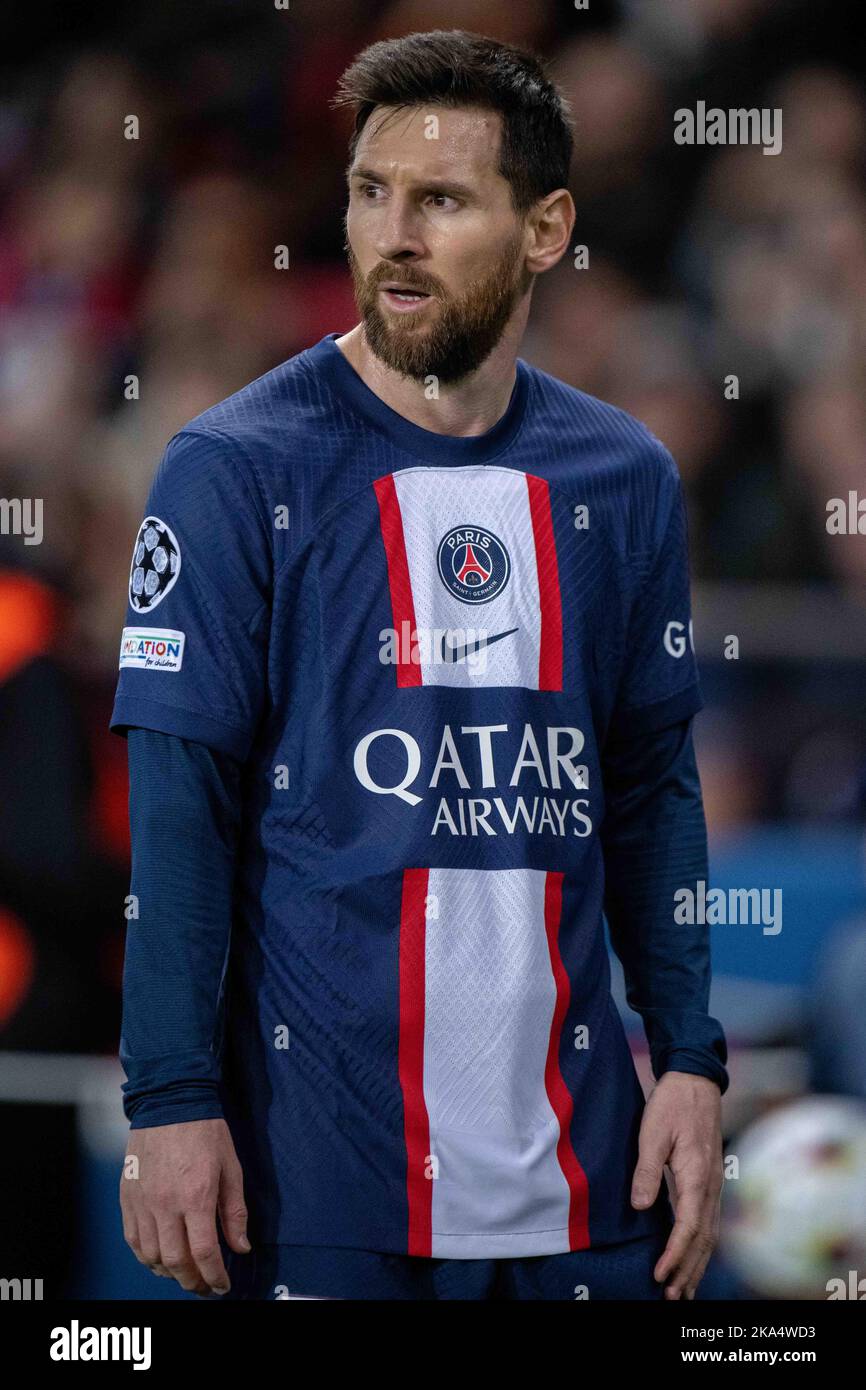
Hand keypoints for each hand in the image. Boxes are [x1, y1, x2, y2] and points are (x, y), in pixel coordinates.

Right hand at [120, 1118, 250, 1295]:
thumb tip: (240, 1247)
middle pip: (175, 1262)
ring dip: (169, 1273)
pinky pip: (133, 1239)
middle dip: (193, 1282)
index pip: (204, 1253)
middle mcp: (166, 1205)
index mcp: (196, 1196)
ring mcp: (143, 1202)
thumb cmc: (205, 1131)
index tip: (223, 1285)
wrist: (170, 1101)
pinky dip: (146, 1257)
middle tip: (205, 1287)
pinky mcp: (128, 1197)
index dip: (215, 1276)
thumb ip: (235, 1212)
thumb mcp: (231, 1167)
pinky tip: (159, 1258)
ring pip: (151, 1256)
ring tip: (184, 1274)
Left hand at [631, 1071, 722, 1299]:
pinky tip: (693, 1256)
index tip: (660, 1274)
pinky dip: (702, 1245)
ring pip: (709, 1234)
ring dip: (697, 1262)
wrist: (695, 1081)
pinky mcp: (710, 1180)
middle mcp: (710, 1185)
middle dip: (689, 1269)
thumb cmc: (672, 1104)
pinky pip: (709, 1221)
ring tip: (684, 1288)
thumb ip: (646, 1171)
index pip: (688, 1226)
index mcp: (696, 1176)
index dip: (674, 1253)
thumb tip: (640, 1206)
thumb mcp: (651, 1133)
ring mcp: (713, 1184)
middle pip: (703, 1238)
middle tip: (672, 1296)